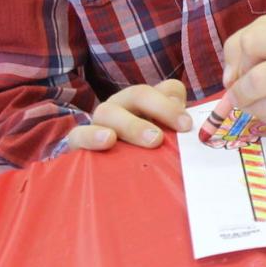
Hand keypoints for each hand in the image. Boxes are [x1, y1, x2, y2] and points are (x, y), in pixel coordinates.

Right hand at [65, 78, 192, 150]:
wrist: (104, 176)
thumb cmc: (140, 155)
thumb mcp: (162, 140)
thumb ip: (175, 127)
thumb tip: (184, 123)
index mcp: (145, 102)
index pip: (163, 90)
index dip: (174, 104)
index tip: (186, 126)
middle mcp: (122, 105)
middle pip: (138, 94)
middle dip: (158, 110)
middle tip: (167, 135)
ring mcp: (99, 121)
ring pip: (108, 112)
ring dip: (130, 125)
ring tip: (149, 140)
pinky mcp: (79, 141)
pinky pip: (79, 134)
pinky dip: (92, 135)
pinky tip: (107, 140)